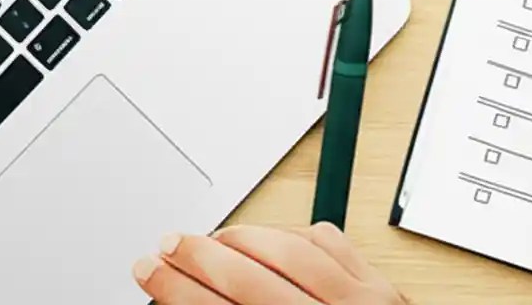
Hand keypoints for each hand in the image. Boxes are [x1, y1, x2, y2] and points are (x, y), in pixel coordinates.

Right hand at [133, 223, 409, 303]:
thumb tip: (187, 302)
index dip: (175, 289)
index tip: (148, 271)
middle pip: (249, 278)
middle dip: (199, 257)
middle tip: (167, 247)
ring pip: (290, 250)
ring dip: (243, 238)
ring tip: (213, 239)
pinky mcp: (384, 288)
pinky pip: (331, 242)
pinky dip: (294, 234)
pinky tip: (271, 236)